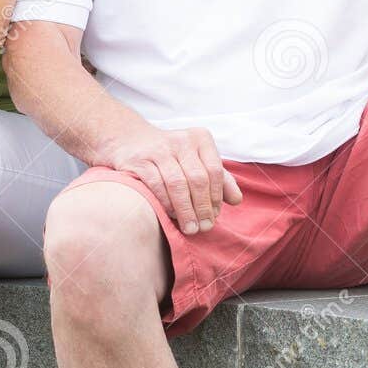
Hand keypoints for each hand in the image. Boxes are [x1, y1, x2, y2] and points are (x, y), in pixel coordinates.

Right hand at [102, 125, 243, 232]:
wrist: (130, 139)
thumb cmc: (171, 155)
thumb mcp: (197, 160)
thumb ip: (219, 179)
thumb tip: (236, 200)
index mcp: (200, 138)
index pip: (215, 170)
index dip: (216, 196)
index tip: (215, 215)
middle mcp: (181, 140)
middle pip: (198, 179)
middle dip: (203, 207)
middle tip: (204, 227)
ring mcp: (159, 149)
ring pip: (177, 184)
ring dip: (186, 210)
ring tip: (190, 228)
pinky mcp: (140, 160)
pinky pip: (156, 185)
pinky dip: (166, 203)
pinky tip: (171, 215)